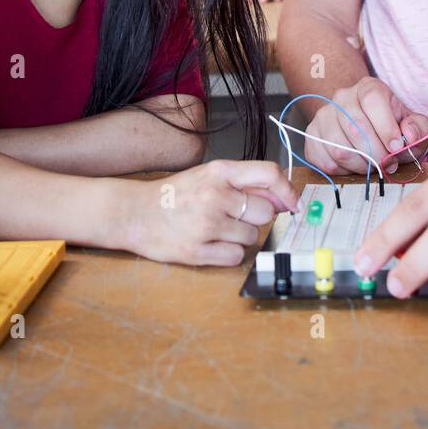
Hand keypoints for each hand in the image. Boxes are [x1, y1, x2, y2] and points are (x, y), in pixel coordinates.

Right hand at [118, 158, 298, 265]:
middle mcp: (214, 195)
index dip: (287, 190)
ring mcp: (206, 224)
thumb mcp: (208, 176)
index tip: (293, 204)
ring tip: (216, 229)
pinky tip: (211, 244)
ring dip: (241, 237)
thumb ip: (243, 183)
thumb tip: (283, 198)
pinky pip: (236, 257)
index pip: (268, 174)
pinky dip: (229, 253)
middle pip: (264, 212)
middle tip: (233, 216)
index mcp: (218, 172)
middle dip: (255, 218)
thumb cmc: (175, 195)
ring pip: (253, 237)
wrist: (134, 213)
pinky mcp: (197, 251)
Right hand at [304, 77, 427, 177]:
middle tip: (387, 164)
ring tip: (373, 166)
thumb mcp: (413, 124)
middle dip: (376, 154)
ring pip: (338, 148)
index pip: (373, 100)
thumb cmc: (393, 126)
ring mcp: (323, 116)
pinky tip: (354, 165)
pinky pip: (324, 160)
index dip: (386, 127)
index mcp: (368, 87)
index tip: (396, 147)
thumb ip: (420, 128)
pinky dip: (342, 171)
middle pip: (355, 129)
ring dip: (360, 165)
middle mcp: (342, 97)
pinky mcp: (312, 136)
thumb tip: (408, 136)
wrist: (365, 125)